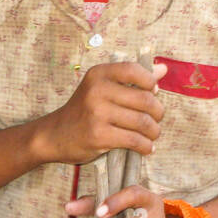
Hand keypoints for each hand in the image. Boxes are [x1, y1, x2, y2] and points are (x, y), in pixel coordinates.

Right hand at [38, 62, 165, 165]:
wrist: (55, 134)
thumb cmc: (84, 110)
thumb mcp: (102, 88)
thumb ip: (133, 79)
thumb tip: (163, 70)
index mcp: (98, 74)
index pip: (134, 70)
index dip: (150, 82)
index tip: (152, 93)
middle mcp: (97, 90)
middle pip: (145, 99)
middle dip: (158, 113)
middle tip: (155, 119)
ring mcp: (97, 113)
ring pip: (143, 122)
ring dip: (154, 132)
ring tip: (151, 135)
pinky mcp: (99, 135)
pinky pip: (135, 140)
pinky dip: (146, 146)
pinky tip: (145, 147)